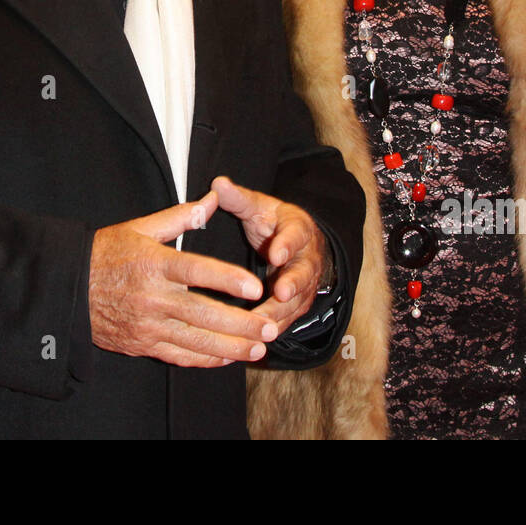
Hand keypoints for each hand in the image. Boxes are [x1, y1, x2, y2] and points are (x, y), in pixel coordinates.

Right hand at [89, 191, 277, 367]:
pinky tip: (228, 357)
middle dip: (240, 323)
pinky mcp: (143, 344)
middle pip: (203, 313)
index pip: (197, 272)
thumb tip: (213, 199)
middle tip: (271, 326)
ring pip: (196, 340)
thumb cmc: (107, 253)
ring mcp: (148, 325)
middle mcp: (153, 297)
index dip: (227, 280)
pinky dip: (206, 359)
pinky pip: (179, 356)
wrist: (68, 288)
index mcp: (155, 264)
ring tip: (259, 346)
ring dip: (231, 346)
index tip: (254, 288)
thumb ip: (180, 217)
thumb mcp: (140, 228)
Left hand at [210, 175, 328, 337]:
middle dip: (293, 284)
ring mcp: (306, 283)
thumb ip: (239, 199)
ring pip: (297, 301)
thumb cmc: (272, 223)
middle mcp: (307, 258)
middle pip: (304, 273)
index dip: (287, 244)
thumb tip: (218, 183)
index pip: (296, 235)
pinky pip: (288, 319)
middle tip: (280, 293)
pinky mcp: (298, 304)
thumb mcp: (258, 207)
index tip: (275, 253)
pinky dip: (274, 330)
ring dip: (281, 314)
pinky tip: (255, 341)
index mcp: (299, 229)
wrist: (297, 244)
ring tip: (262, 326)